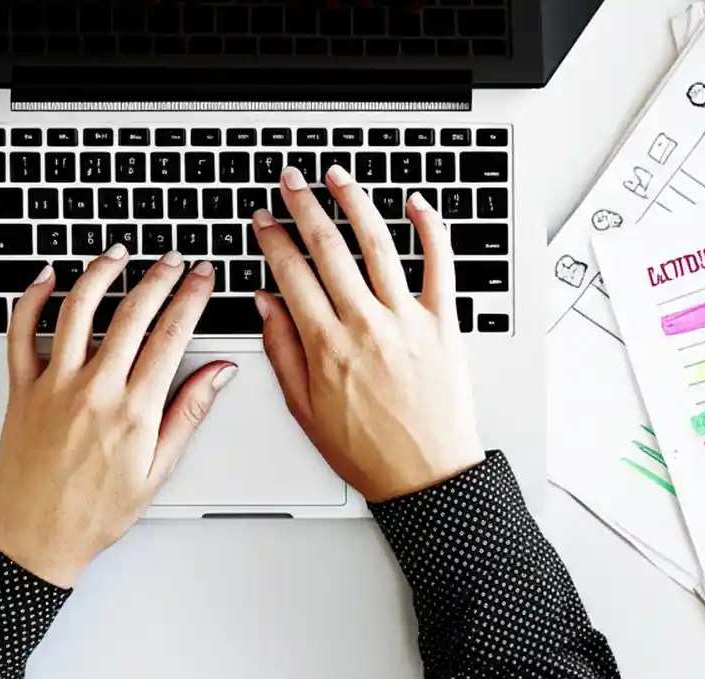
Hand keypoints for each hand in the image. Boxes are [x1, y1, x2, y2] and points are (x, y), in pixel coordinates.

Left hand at [0, 249, 236, 587]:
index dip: (192, 297)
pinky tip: (48, 278)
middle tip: (174, 259)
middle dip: (159, 276)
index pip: (171, 335)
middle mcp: (93, 389)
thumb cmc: (94, 513)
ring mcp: (53, 384)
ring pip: (79, 309)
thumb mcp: (158, 470)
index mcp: (133, 410)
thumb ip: (188, 413)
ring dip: (102, 272)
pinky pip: (21, 333)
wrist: (34, 538)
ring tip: (120, 253)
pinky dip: (32, 299)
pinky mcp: (21, 389)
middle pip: (132, 312)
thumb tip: (218, 373)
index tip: (204, 275)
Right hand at [253, 165, 485, 502]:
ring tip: (336, 176)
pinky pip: (439, 264)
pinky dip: (429, 228)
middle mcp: (365, 323)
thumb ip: (282, 351)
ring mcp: (406, 318)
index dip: (272, 239)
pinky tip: (415, 203)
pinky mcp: (443, 322)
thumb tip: (265, 303)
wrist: (426, 476)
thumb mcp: (305, 408)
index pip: (291, 273)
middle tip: (290, 181)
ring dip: (353, 202)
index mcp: (326, 345)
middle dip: (302, 206)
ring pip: (377, 243)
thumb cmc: (367, 450)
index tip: (262, 220)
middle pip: (328, 247)